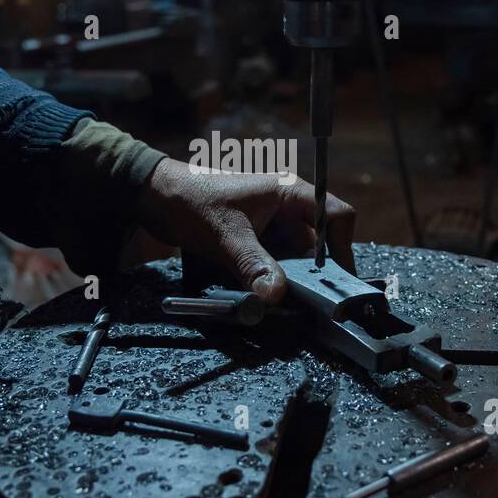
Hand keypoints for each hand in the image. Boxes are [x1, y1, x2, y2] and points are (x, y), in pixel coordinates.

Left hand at [136, 158, 355, 303]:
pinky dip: (268, 280)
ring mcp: (270, 227)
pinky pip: (272, 265)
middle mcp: (286, 210)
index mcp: (289, 194)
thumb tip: (277, 295)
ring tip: (278, 303)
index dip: (343, 248)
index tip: (337, 281)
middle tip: (306, 304)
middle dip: (311, 275)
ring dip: (286, 281)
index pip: (337, 216)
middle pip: (315, 247)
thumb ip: (253, 265)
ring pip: (293, 260)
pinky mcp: (254, 242)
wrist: (154, 197)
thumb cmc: (192, 201)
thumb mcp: (226, 235)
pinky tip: (258, 294)